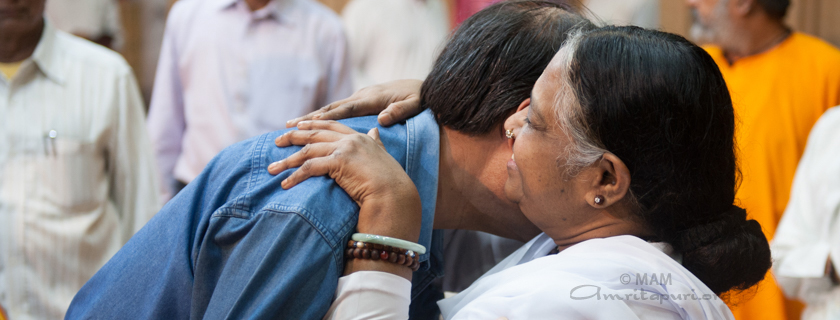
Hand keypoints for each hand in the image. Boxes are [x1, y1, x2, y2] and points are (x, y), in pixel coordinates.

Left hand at [269, 121, 421, 242]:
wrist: (395, 195)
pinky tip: (285, 184)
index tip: (297, 126)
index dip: (313, 125)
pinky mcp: (338, 162)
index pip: (331, 125)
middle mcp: (351, 139)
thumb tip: (374, 131)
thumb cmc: (391, 183)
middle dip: (293, 137)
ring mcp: (344, 149)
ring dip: (288, 161)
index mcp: (360, 137)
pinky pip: (310, 168)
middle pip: (315, 134)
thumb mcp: (383, 156)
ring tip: (272, 168)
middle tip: (277, 141)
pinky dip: (295, 176)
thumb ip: (377, 143)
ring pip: (308, 151)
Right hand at [286, 79, 423, 127]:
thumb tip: (382, 119)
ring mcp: (361, 97)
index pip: (344, 110)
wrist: (424, 87)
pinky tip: (314, 124)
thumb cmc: (420, 98)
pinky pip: (339, 109)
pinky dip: (325, 116)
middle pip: (331, 108)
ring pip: (332, 108)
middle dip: (310, 118)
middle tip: (287, 126)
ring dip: (313, 117)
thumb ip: (399, 112)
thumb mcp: (414, 105)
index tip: (305, 124)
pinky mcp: (363, 100)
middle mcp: (363, 96)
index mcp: (372, 99)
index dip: (324, 117)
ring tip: (292, 125)